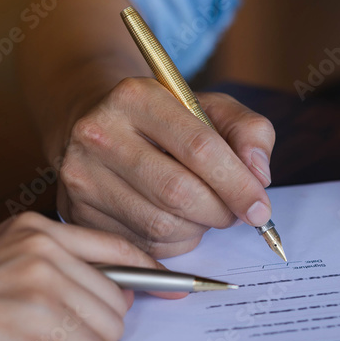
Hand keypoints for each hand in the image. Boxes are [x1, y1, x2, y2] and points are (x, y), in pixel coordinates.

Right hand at [0, 212, 183, 340]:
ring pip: (109, 327)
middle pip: (121, 298)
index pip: (121, 248)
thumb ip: (57, 268)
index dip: (155, 275)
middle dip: (94, 332)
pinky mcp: (36, 310)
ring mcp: (43, 274)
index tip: (178, 289)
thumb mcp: (5, 263)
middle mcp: (47, 243)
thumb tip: (113, 296)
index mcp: (42, 228)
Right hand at [56, 78, 274, 257]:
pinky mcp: (78, 211)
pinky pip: (143, 244)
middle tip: (235, 212)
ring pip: (161, 225)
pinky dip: (174, 241)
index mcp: (136, 97)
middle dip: (220, 211)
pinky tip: (176, 220)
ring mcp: (83, 175)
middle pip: (179, 192)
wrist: (100, 127)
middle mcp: (100, 133)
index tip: (260, 208)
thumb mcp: (211, 109)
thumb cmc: (166, 120)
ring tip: (203, 211)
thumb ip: (249, 132)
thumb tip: (258, 176)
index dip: (238, 185)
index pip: (199, 148)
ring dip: (198, 228)